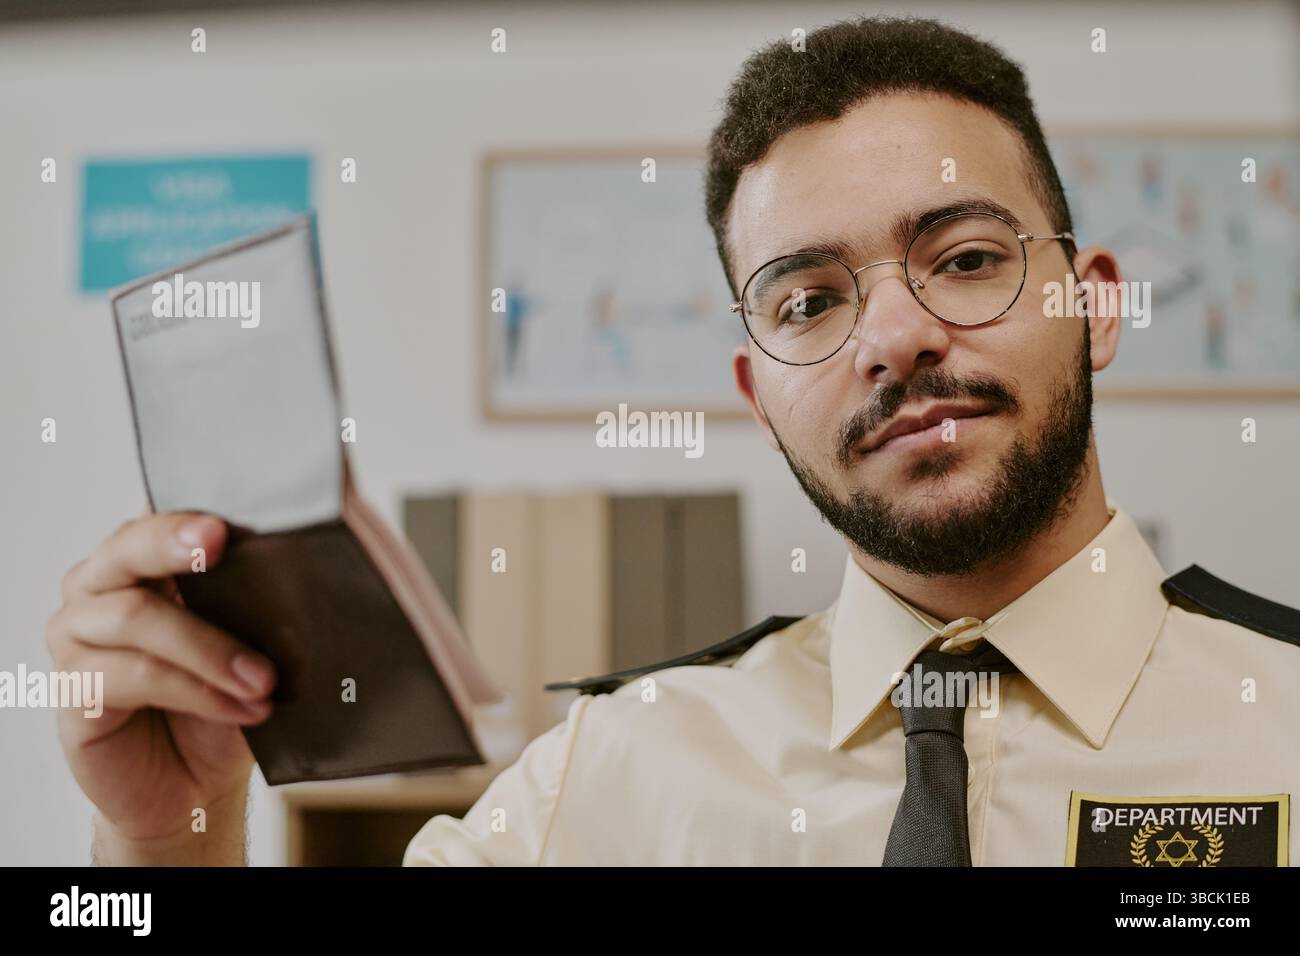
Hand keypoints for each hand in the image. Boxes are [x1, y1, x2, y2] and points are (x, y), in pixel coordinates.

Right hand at [47, 512, 276, 861]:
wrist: (193, 783)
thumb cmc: (220, 699)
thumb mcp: (248, 641)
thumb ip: (256, 597)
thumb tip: (311, 561)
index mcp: (144, 558)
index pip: (161, 517)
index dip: (186, 515)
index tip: (222, 521)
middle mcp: (100, 586)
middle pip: (130, 548)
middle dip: (176, 545)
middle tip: (221, 545)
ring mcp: (77, 635)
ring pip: (135, 616)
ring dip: (209, 648)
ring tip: (265, 680)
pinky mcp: (72, 689)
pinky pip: (134, 676)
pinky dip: (197, 691)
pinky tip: (243, 707)